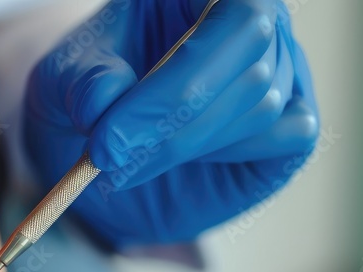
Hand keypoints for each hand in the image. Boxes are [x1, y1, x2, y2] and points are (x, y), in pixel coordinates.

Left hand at [24, 0, 318, 248]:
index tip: (110, 137)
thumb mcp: (66, 77)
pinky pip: (287, 135)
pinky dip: (227, 155)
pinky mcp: (295, 116)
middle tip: (106, 160)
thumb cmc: (91, 88)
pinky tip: (177, 158)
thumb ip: (83, 82)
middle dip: (171, 128)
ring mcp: (286, 65)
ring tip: (123, 161)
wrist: (107, 135)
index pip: (232, 21)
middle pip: (250, 72)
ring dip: (185, 146)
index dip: (176, 86)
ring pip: (260, 111)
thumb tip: (104, 102)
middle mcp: (260, 18)